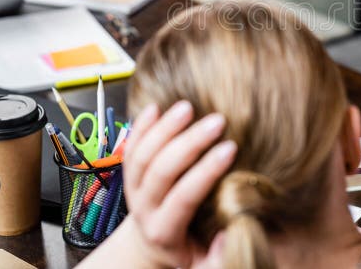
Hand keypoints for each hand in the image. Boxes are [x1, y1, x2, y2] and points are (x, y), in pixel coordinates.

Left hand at [123, 101, 237, 268]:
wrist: (155, 243)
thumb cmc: (188, 250)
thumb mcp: (203, 264)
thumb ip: (218, 258)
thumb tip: (228, 234)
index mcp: (164, 231)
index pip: (183, 197)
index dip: (206, 172)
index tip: (231, 149)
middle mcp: (144, 208)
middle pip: (160, 171)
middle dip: (189, 143)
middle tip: (217, 121)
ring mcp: (133, 189)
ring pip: (141, 155)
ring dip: (164, 128)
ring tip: (187, 106)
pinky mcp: (129, 174)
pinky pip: (129, 147)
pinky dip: (140, 126)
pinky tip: (156, 106)